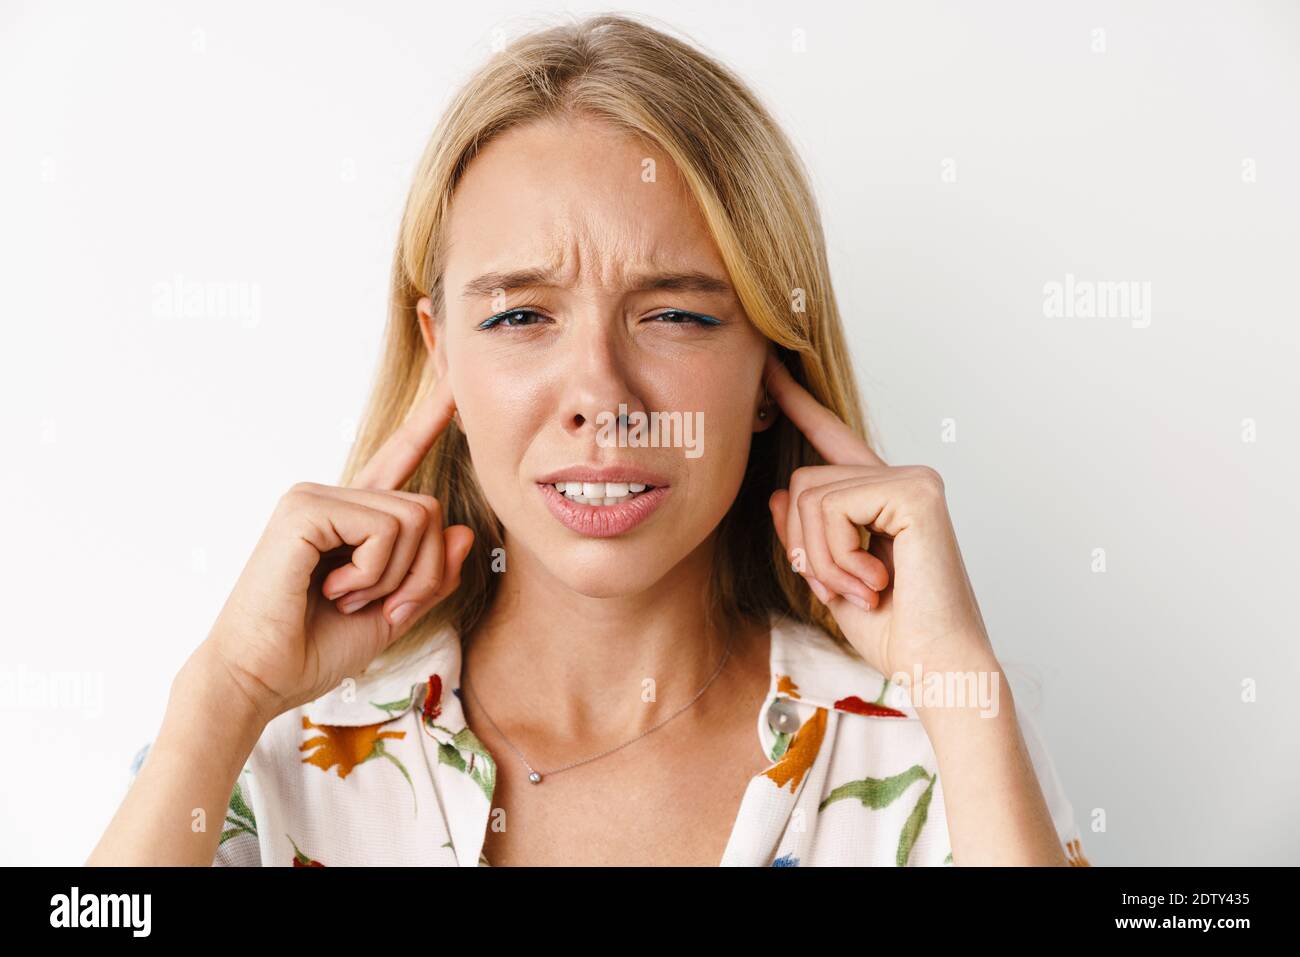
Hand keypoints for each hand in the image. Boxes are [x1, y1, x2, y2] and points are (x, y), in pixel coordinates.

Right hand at [199, 373, 474, 725]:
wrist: (260, 679)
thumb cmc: (313, 650)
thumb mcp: (392, 614)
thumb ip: (430, 576)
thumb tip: (463, 533)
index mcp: (352, 519)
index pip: (398, 460)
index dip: (427, 421)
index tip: (451, 384)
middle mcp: (334, 497)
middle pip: (429, 512)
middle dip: (422, 573)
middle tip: (375, 604)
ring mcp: (315, 496)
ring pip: (415, 519)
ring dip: (396, 578)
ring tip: (345, 597)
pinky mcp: (305, 508)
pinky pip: (386, 529)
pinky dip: (374, 573)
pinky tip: (333, 589)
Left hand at [764, 351, 995, 681]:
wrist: (936, 665)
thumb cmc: (894, 632)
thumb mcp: (831, 578)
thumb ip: (807, 533)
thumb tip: (777, 492)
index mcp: (882, 496)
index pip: (832, 438)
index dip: (798, 404)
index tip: (769, 368)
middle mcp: (901, 478)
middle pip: (801, 482)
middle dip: (803, 546)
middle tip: (843, 589)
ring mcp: (912, 479)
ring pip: (809, 495)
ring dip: (820, 558)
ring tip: (862, 590)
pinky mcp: (914, 491)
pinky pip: (832, 507)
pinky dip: (837, 556)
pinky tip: (875, 582)